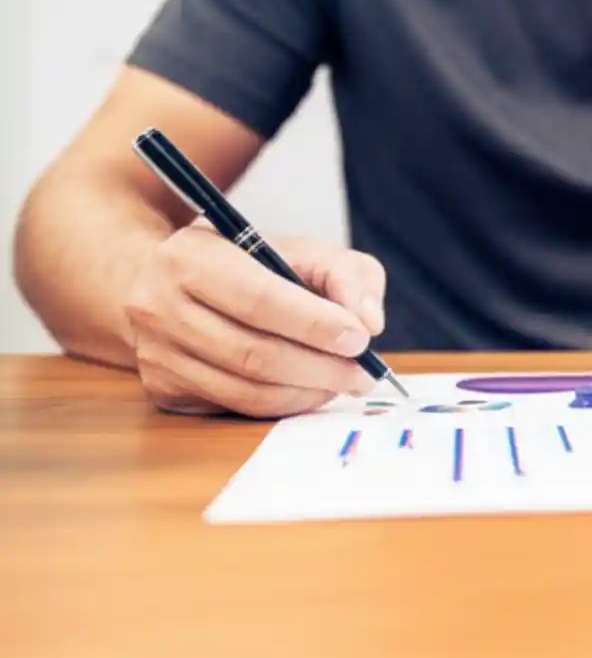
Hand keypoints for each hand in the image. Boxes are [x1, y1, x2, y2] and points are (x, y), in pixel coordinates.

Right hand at [124, 225, 386, 416]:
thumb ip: (345, 274)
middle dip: (322, 368)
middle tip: (364, 372)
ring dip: (308, 392)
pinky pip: (236, 408)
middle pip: (254, 353)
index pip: (259, 299)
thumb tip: (369, 322)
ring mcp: (156, 354)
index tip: (361, 338)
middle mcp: (159, 306)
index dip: (315, 324)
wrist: (170, 283)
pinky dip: (284, 404)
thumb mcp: (299, 249)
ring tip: (344, 382)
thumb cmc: (247, 264)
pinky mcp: (163, 390)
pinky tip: (309, 389)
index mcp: (189, 257)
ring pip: (247, 391)